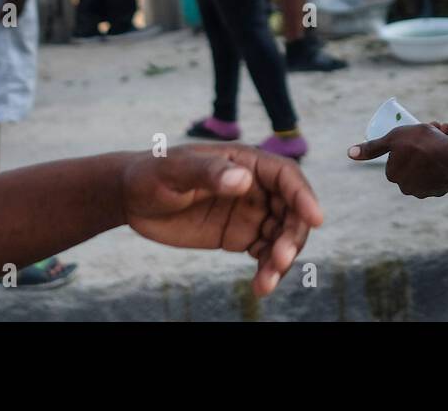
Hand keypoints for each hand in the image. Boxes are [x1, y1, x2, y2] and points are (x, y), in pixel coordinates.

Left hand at [122, 144, 323, 295]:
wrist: (132, 198)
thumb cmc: (152, 172)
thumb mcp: (175, 170)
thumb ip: (209, 173)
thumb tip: (243, 180)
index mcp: (247, 162)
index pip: (286, 177)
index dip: (304, 196)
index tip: (315, 219)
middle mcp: (256, 187)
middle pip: (291, 210)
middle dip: (292, 236)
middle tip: (279, 260)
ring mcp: (251, 212)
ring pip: (282, 235)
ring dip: (282, 258)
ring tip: (266, 282)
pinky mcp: (240, 235)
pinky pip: (265, 252)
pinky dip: (268, 269)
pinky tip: (261, 285)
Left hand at [347, 124, 447, 197]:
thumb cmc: (420, 143)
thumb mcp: (393, 138)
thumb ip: (371, 148)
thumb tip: (349, 153)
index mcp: (394, 176)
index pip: (399, 155)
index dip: (409, 141)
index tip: (420, 131)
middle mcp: (408, 188)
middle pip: (415, 160)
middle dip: (425, 145)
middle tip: (436, 130)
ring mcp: (426, 191)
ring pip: (430, 166)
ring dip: (436, 151)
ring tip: (446, 137)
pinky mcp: (444, 190)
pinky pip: (442, 172)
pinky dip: (446, 162)